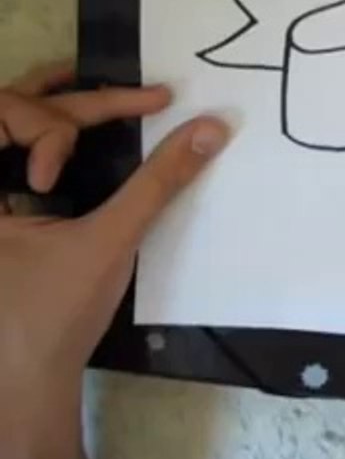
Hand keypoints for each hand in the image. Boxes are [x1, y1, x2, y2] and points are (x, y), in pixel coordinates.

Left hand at [0, 62, 229, 458]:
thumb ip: (159, 182)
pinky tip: (76, 128)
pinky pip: (9, 154)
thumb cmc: (53, 312)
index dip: (43, 128)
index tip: (59, 176)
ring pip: (4, 124)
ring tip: (88, 78)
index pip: (2, 113)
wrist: (24, 380)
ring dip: (46, 98)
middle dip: (68, 101)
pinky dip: (41, 132)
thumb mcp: (107, 241)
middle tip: (145, 98)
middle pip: (8, 109)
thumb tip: (210, 129)